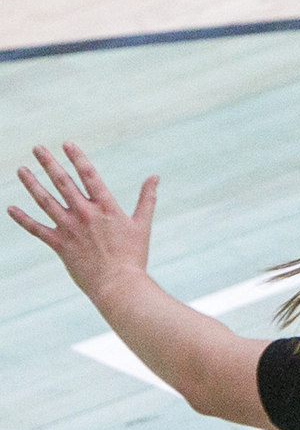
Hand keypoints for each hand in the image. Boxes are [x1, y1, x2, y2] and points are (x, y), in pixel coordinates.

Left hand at [10, 143, 158, 297]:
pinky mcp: (59, 244)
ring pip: (45, 201)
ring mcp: (70, 228)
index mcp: (106, 208)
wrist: (118, 285)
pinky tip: (11, 208)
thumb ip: (147, 199)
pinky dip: (23, 219)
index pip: (89, 175)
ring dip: (32, 184)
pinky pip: (36, 229)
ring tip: (21, 170)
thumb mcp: (142, 225)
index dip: (77, 158)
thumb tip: (155, 177)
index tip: (66, 144)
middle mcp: (85, 214)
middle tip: (37, 148)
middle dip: (49, 163)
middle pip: (63, 182)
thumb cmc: (134, 256)